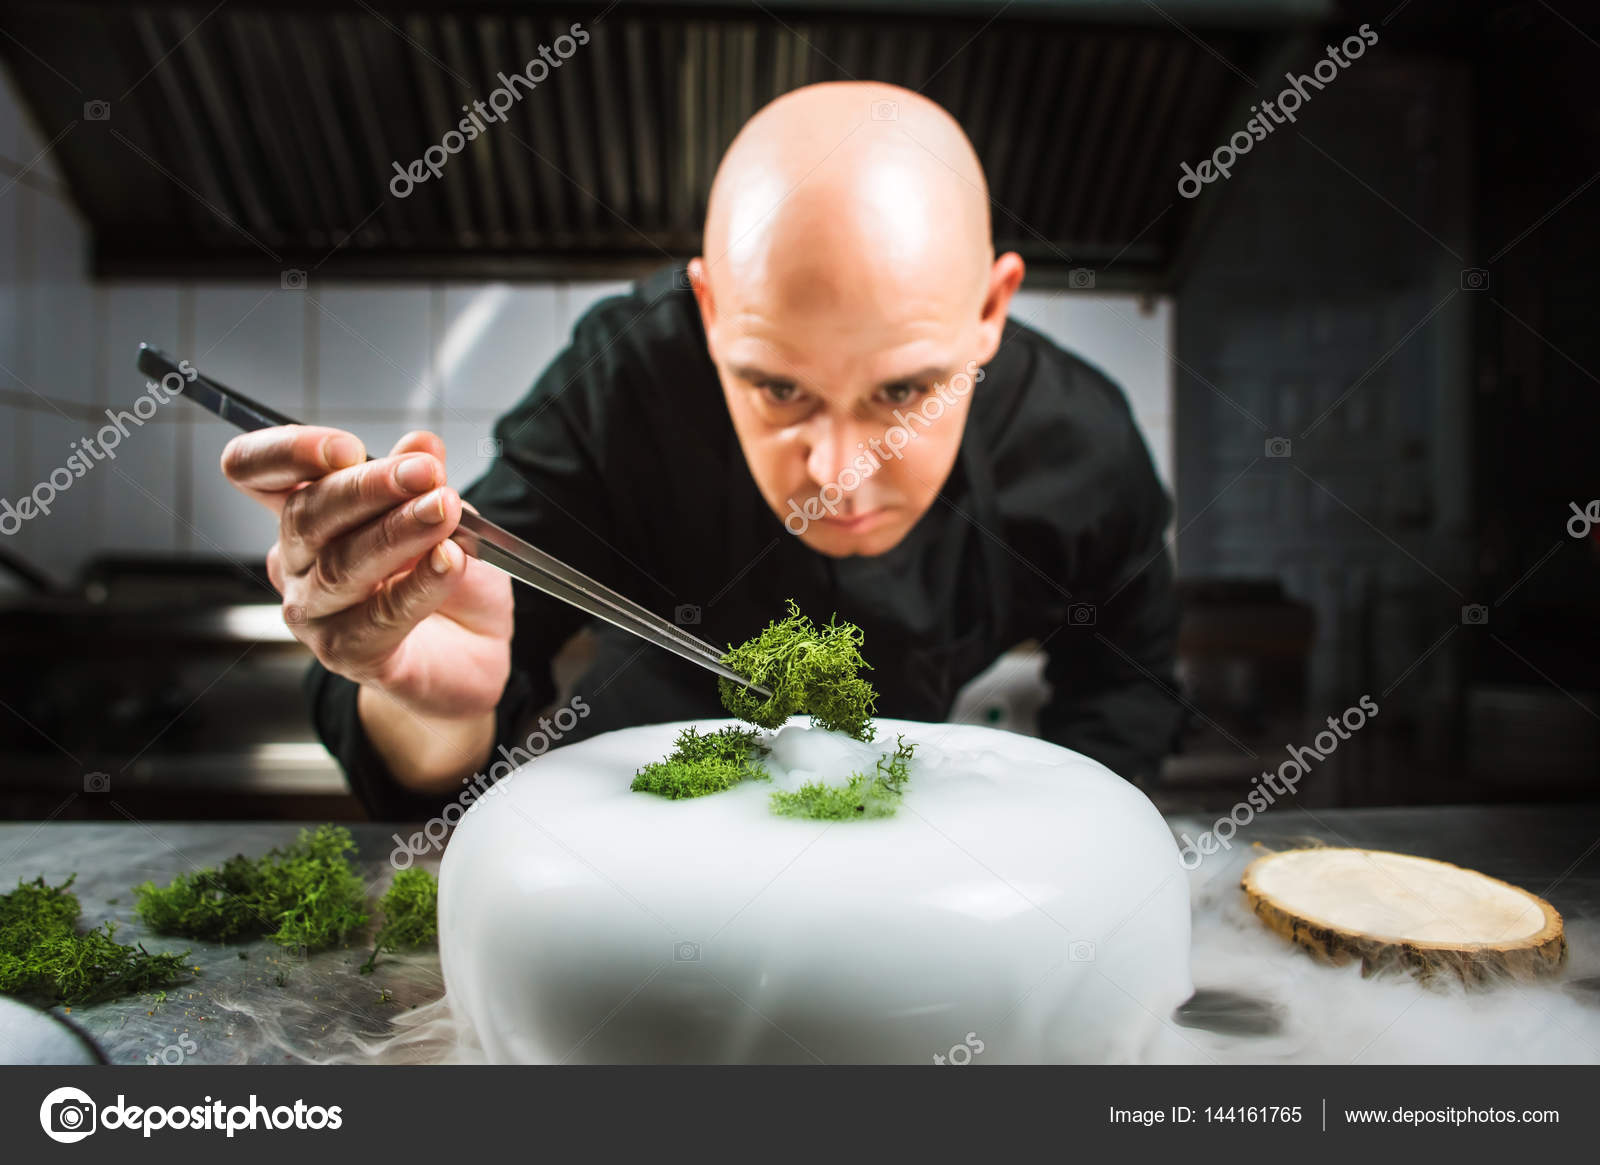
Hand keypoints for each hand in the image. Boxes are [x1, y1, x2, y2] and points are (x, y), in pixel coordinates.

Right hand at [221, 426, 513, 720]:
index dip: (285, 453)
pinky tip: (449, 561)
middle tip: (424, 473)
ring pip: (341, 566)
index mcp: (306, 510)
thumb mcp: (444, 514)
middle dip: (366, 488)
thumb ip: (424, 482)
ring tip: (443, 510)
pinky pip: (381, 615)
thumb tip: (421, 444)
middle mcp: (297, 560)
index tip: (345, 448)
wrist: (473, 648)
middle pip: (305, 516)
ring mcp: (315, 612)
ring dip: (397, 531)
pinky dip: (420, 584)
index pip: (255, 471)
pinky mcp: (349, 653)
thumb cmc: (445, 574)